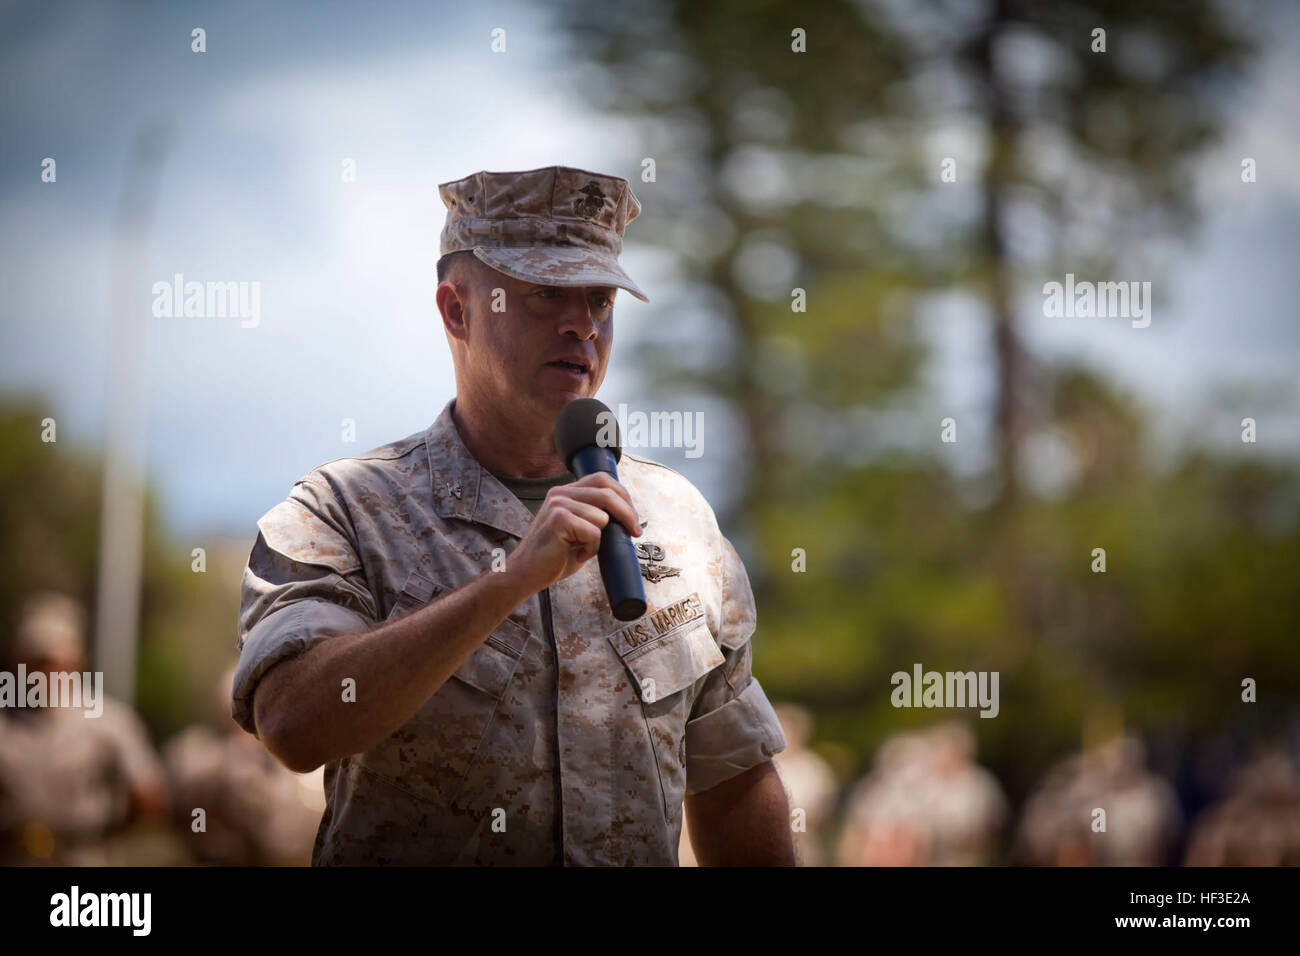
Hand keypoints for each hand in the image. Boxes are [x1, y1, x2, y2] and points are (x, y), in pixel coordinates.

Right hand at [507, 472, 641, 592]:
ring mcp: (558, 504)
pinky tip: (576, 554)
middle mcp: (561, 493)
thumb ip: (595, 517)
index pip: (602, 479)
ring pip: (602, 516)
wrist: (526, 573)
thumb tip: (627, 518)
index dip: (623, 496)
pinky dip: (591, 548)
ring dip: (600, 539)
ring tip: (583, 549)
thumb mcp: (578, 530)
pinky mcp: (558, 519)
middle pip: (607, 492)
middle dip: (628, 513)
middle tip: (635, 532)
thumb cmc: (554, 556)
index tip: (633, 518)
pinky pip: (594, 532)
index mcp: (566, 492)